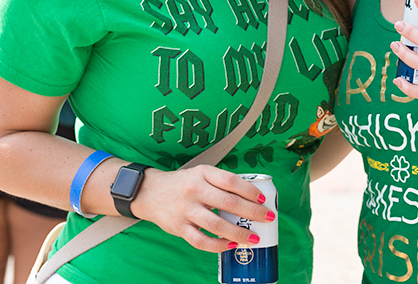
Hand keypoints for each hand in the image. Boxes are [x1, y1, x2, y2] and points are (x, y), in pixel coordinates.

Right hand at [130, 164, 274, 252]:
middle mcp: (194, 190)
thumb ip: (221, 182)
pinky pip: (201, 240)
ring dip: (238, 233)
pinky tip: (230, 245)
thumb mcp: (200, 173)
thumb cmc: (183, 184)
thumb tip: (251, 197)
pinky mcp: (178, 227)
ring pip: (216, 224)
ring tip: (253, 238)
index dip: (250, 191)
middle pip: (227, 202)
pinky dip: (218, 245)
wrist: (150, 192)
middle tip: (267, 218)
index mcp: (202, 173)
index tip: (263, 199)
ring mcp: (185, 210)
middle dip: (252, 212)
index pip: (230, 181)